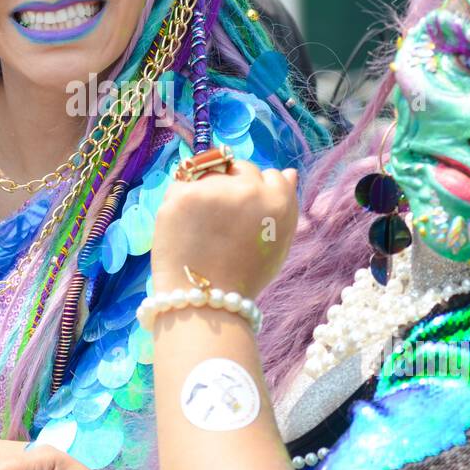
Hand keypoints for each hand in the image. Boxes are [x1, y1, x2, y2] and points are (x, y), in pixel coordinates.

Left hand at [152, 160, 298, 298]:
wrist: (206, 301)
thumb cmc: (243, 277)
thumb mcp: (278, 244)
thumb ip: (285, 205)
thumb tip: (288, 172)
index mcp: (278, 202)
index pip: (271, 174)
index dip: (257, 193)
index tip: (245, 214)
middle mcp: (250, 190)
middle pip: (241, 168)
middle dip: (233, 186)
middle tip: (221, 221)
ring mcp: (216, 189)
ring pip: (211, 174)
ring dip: (206, 192)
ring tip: (202, 227)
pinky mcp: (185, 194)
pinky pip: (182, 185)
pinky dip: (181, 203)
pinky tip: (185, 227)